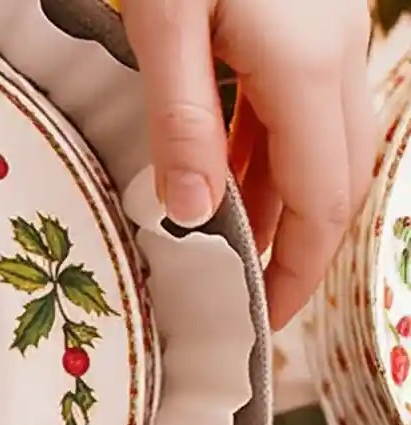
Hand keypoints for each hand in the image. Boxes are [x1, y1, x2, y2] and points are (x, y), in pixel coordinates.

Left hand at [122, 0, 374, 329]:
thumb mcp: (165, 26)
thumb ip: (182, 120)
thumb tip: (191, 213)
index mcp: (306, 69)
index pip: (320, 201)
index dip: (298, 269)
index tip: (265, 316)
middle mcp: (338, 55)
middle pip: (335, 180)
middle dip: (296, 247)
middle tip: (248, 294)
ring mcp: (332, 34)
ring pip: (322, 144)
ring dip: (280, 199)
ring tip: (226, 244)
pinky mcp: (310, 20)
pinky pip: (303, 106)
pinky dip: (270, 150)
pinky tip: (225, 171)